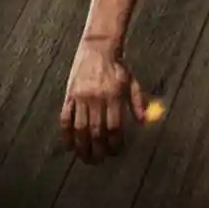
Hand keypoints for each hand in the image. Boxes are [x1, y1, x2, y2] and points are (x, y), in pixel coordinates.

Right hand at [60, 37, 146, 162]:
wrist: (98, 47)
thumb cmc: (117, 66)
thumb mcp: (131, 81)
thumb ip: (137, 102)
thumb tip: (143, 123)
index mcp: (113, 96)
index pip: (114, 128)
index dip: (114, 144)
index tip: (115, 152)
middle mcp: (96, 98)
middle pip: (96, 132)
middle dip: (98, 151)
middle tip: (99, 161)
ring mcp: (81, 97)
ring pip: (79, 129)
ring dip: (82, 147)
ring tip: (85, 158)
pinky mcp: (69, 95)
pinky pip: (65, 118)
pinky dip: (66, 134)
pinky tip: (69, 145)